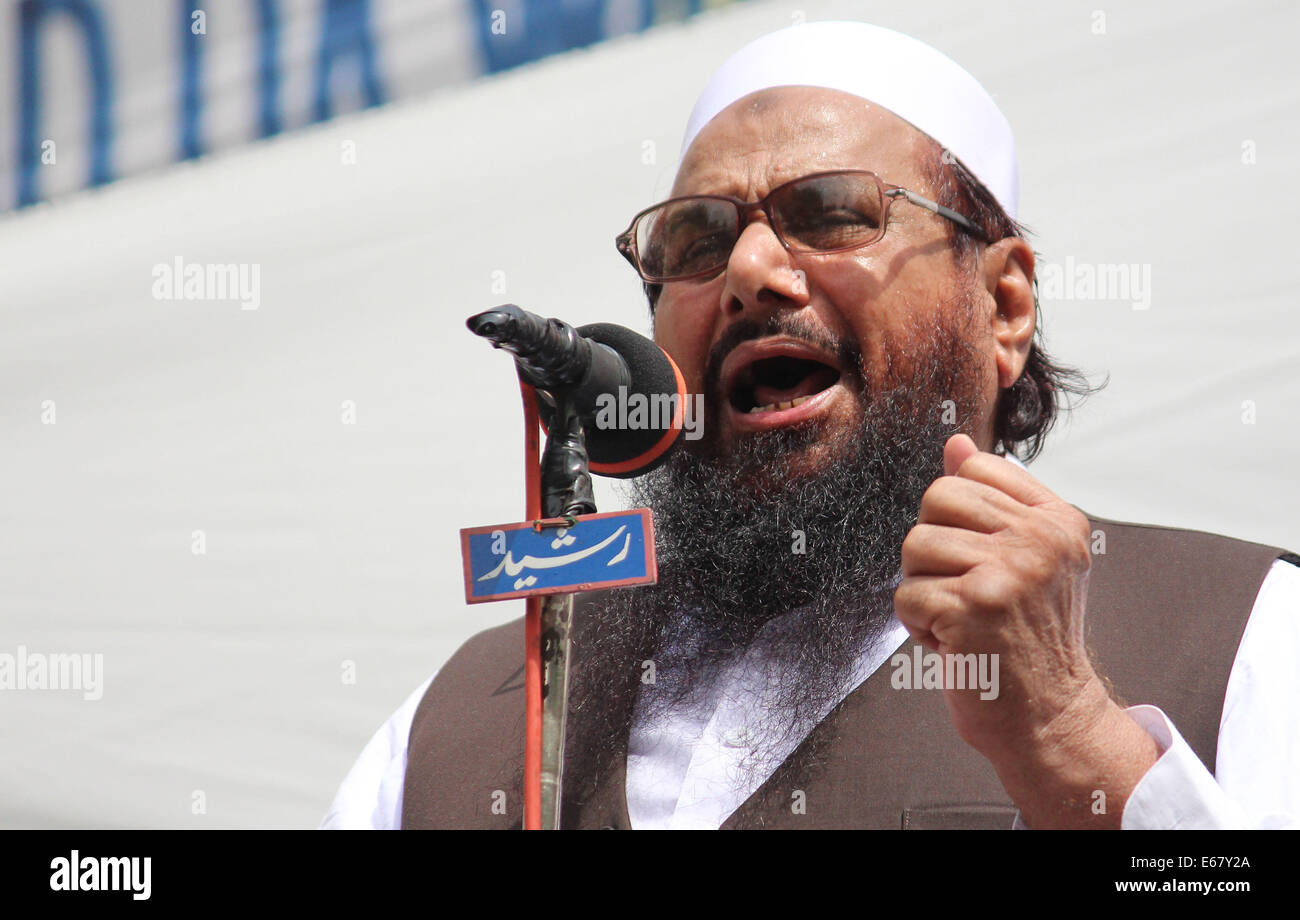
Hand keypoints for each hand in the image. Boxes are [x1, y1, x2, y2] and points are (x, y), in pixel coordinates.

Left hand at [893, 434, 1157, 827]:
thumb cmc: (1028, 637)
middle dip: (932, 548)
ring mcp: (1008, 571)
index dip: (955, 512)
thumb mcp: (1025, 557)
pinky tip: (952, 642)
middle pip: (937, 498)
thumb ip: (991, 497)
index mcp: (1056, 519)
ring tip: (957, 616)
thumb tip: (954, 441)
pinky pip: (906, 594)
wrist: (1049, 715)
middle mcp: (1039, 538)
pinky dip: (917, 625)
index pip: (973, 468)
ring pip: (915, 544)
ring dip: (922, 588)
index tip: (977, 555)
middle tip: (960, 588)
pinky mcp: (973, 607)